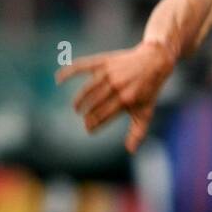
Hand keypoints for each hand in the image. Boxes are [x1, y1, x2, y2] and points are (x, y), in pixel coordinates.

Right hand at [55, 40, 175, 152]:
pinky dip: (68, 71)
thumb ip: (137, 132)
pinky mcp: (103, 61)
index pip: (102, 116)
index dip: (93, 125)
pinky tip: (58, 79)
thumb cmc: (149, 90)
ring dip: (79, 100)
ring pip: (87, 89)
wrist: (154, 61)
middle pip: (94, 104)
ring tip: (77, 108)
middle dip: (87, 115)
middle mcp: (116, 86)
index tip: (89, 130)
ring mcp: (109, 73)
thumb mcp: (146, 112)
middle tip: (84, 121)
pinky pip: (82, 66)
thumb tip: (130, 151)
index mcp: (125, 100)